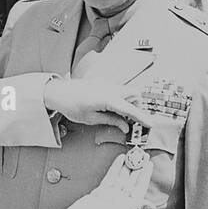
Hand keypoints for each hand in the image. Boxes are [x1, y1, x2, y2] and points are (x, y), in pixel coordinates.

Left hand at [43, 78, 157, 130]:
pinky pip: (117, 89)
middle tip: (130, 119)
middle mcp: (110, 87)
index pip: (130, 109)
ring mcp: (106, 83)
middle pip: (134, 94)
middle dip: (137, 106)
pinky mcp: (102, 81)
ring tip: (117, 114)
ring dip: (128, 102)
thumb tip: (125, 127)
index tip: (151, 124)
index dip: (142, 118)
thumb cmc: (71, 105)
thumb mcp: (91, 119)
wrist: (57, 91)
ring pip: (126, 90)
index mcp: (108, 98)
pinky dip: (119, 97)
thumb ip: (111, 121)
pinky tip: (108, 106)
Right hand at [58, 154, 155, 208]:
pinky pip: (111, 176)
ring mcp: (112, 194)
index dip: (145, 174)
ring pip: (122, 176)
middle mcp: (121, 199)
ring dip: (128, 165)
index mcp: (128, 205)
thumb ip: (136, 208)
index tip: (149, 163)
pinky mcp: (102, 190)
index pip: (140, 186)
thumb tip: (153, 207)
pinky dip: (116, 167)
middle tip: (143, 154)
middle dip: (138, 166)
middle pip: (132, 179)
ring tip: (133, 154)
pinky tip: (120, 159)